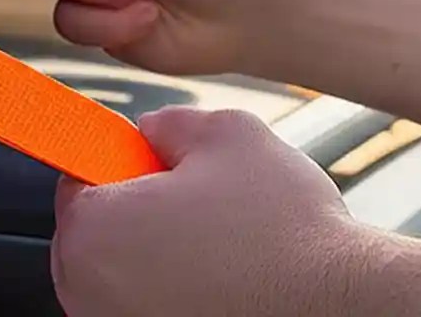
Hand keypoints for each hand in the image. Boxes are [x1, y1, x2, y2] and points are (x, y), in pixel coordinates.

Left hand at [51, 107, 376, 316]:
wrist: (344, 308)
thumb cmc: (287, 234)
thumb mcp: (228, 134)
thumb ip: (170, 123)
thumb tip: (151, 130)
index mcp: (91, 231)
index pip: (76, 181)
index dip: (119, 166)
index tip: (148, 168)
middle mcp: (88, 294)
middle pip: (93, 236)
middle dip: (135, 215)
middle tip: (194, 207)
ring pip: (122, 279)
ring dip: (157, 260)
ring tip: (219, 248)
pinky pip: (149, 308)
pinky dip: (177, 297)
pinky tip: (224, 284)